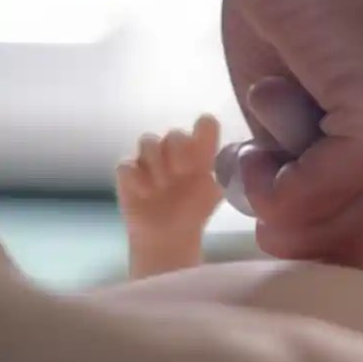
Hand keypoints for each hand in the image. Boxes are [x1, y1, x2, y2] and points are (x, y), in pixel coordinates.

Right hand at [116, 115, 222, 237]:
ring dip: (156, 163)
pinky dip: (136, 178)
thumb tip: (235, 161)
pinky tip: (145, 194)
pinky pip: (126, 164)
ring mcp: (149, 160)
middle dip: (178, 152)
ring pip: (148, 141)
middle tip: (182, 174)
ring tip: (161, 186)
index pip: (206, 126)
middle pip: (175, 133)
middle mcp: (174, 150)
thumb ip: (223, 174)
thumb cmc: (194, 210)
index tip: (202, 140)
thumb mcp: (214, 193)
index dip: (204, 127)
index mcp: (199, 152)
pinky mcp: (127, 174)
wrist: (169, 235)